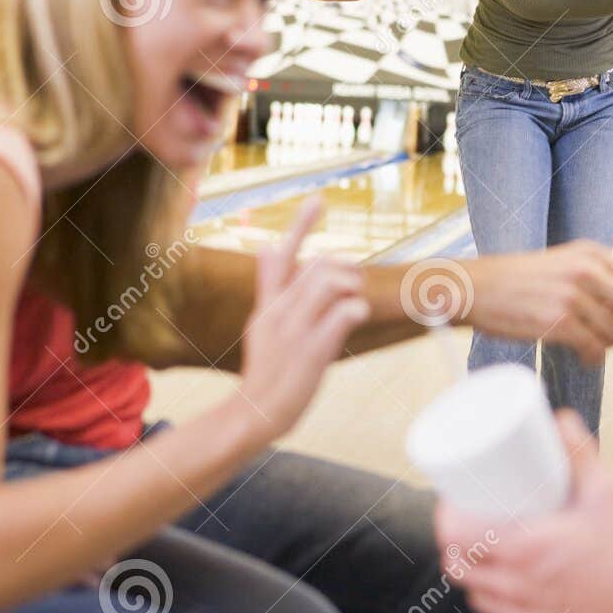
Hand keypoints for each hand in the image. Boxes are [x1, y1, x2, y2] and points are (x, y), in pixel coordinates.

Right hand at [237, 198, 370, 440]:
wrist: (256, 413)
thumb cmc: (268, 365)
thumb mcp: (263, 320)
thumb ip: (270, 284)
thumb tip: (268, 245)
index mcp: (268, 302)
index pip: (282, 254)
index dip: (301, 225)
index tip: (318, 199)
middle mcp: (280, 311)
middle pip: (316, 265)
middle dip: (344, 266)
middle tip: (354, 282)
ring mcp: (295, 330)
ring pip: (329, 283)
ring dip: (351, 286)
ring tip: (353, 302)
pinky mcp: (312, 352)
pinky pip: (342, 315)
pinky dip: (356, 309)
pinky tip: (355, 317)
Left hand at [436, 411, 612, 612]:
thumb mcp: (606, 494)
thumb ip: (580, 452)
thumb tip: (560, 420)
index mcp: (526, 551)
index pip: (456, 536)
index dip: (446, 517)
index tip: (451, 501)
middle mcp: (518, 588)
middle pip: (458, 566)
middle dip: (455, 543)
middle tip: (467, 520)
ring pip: (476, 594)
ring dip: (474, 573)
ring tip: (483, 550)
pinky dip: (500, 599)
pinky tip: (509, 584)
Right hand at [466, 242, 612, 364]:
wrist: (476, 287)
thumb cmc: (519, 281)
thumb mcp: (564, 270)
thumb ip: (604, 295)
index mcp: (590, 252)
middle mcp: (586, 270)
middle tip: (606, 332)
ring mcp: (572, 296)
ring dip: (606, 344)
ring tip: (586, 342)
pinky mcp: (558, 322)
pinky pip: (595, 348)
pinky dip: (593, 358)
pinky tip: (582, 356)